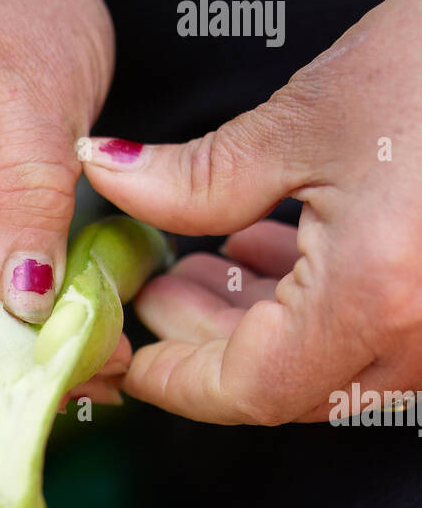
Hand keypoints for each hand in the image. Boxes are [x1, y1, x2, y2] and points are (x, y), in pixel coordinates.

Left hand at [79, 0, 421, 423]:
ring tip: (200, 267)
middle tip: (155, 295)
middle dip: (205, 347)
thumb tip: (115, 178)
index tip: (129, 358)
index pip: (246, 391)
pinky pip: (369, 339)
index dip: (175, 381)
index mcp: (374, 299)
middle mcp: (419, 337)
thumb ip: (200, 176)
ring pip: (324, 368)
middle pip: (282, 387)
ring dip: (253, 328)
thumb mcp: (312, 116)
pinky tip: (272, 256)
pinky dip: (309, 311)